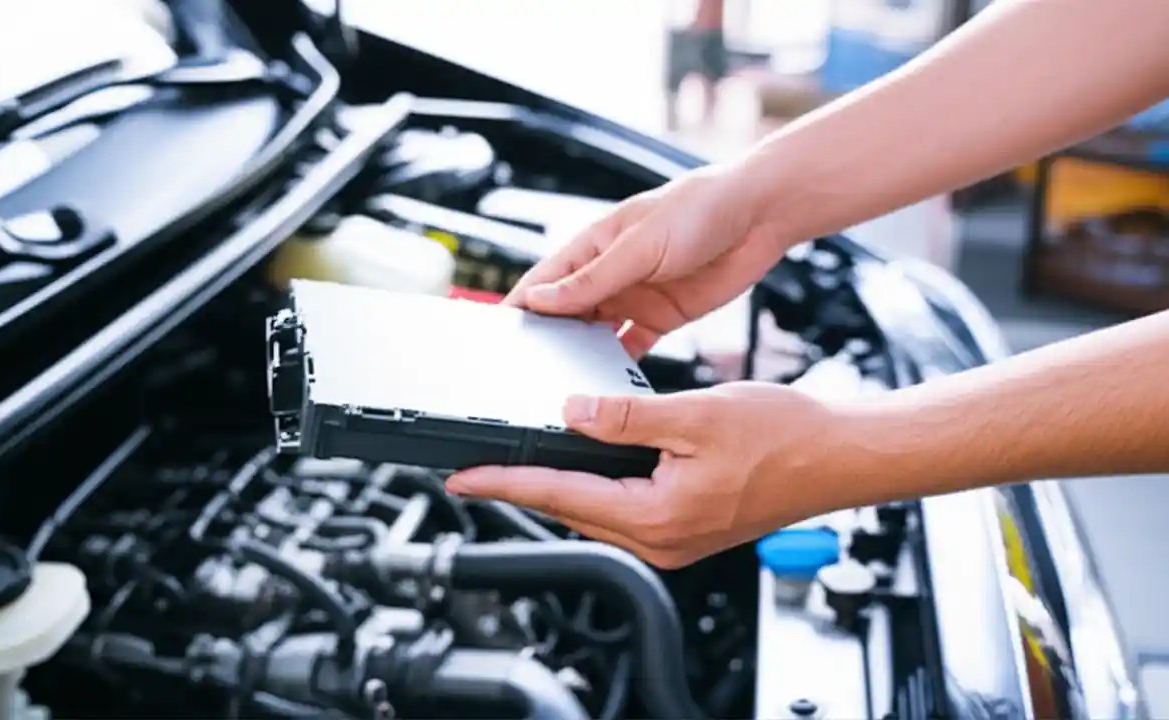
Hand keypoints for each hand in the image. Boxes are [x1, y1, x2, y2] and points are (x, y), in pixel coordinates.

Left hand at [445, 382, 842, 568]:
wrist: (841, 457)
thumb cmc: (786, 437)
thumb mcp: (696, 413)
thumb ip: (626, 416)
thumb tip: (571, 413)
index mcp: (657, 515)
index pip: (560, 496)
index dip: (506, 483)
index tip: (464, 478)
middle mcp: (662, 540)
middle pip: (572, 511)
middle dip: (524, 488)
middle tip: (481, 469)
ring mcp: (676, 540)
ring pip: (598, 514)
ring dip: (561, 489)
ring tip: (523, 465)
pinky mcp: (689, 529)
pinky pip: (626, 513)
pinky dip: (598, 489)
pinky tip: (589, 466)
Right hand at [506, 162, 790, 357]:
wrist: (759, 216)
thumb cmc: (699, 210)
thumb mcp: (639, 247)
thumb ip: (592, 279)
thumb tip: (540, 300)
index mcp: (593, 246)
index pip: (543, 283)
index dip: (518, 308)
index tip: (498, 339)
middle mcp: (608, 273)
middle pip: (564, 314)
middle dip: (546, 340)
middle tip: (527, 373)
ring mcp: (633, 297)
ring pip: (593, 334)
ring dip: (580, 355)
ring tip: (564, 384)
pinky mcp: (660, 316)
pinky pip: (629, 346)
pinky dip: (617, 365)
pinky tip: (608, 386)